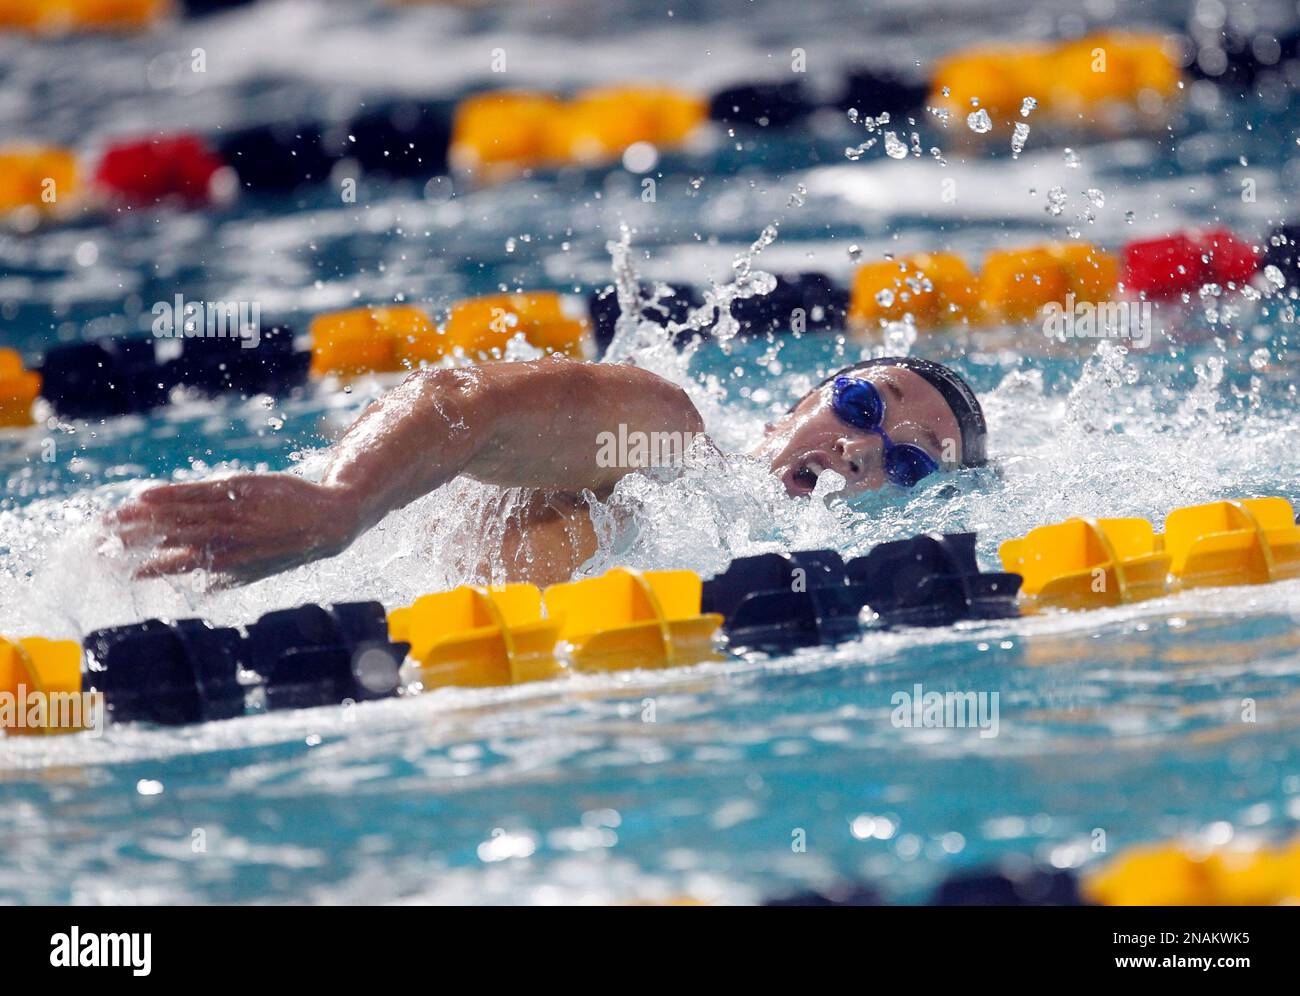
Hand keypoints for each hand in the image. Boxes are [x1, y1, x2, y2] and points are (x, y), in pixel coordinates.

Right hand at [108, 474, 361, 585]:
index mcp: (226, 564)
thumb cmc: (291, 546)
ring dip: (140, 518)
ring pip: (177, 515)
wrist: (330, 521)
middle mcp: (225, 540)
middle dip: (130, 541)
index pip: (174, 566)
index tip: (114, 571)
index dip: (143, 569)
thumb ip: (226, 578)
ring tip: (110, 520)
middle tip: (96, 542)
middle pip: (167, 539)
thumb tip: (199, 592)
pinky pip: (197, 492)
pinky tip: (143, 496)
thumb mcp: (259, 570)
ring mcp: (230, 514)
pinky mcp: (238, 489)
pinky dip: (170, 495)